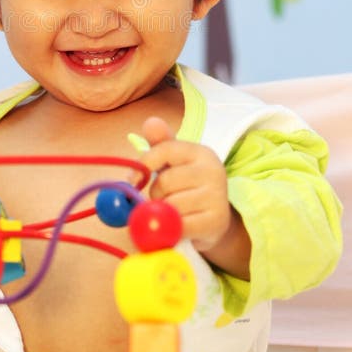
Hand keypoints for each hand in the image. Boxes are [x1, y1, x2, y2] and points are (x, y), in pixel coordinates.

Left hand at [141, 117, 231, 253]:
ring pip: (171, 205)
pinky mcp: (216, 221)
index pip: (165, 149)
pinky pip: (179, 226)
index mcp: (201, 152)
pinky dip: (171, 229)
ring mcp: (217, 196)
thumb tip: (150, 122)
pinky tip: (179, 226)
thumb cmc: (188, 187)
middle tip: (164, 199)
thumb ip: (160, 144)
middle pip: (165, 181)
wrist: (215, 220)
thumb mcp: (174, 163)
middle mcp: (214, 170)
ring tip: (174, 212)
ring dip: (164, 213)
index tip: (133, 180)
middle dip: (156, 194)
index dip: (144, 164)